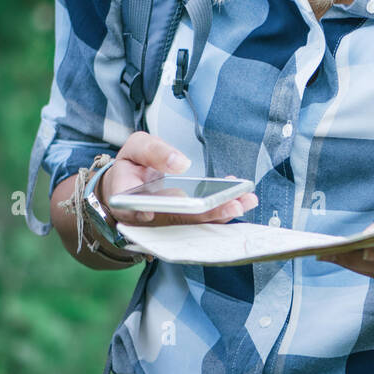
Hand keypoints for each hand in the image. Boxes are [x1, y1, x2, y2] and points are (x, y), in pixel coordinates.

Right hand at [99, 131, 258, 227]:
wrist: (131, 183)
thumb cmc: (133, 166)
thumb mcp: (136, 148)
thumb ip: (154, 151)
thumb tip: (181, 163)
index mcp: (128, 202)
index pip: (139, 210)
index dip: (156, 212)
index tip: (169, 208)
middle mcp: (148, 220)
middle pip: (177, 220)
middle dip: (207, 214)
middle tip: (233, 205)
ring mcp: (167, 225)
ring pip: (194, 224)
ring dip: (221, 214)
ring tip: (245, 202)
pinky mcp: (182, 223)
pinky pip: (202, 220)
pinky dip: (221, 210)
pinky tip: (240, 200)